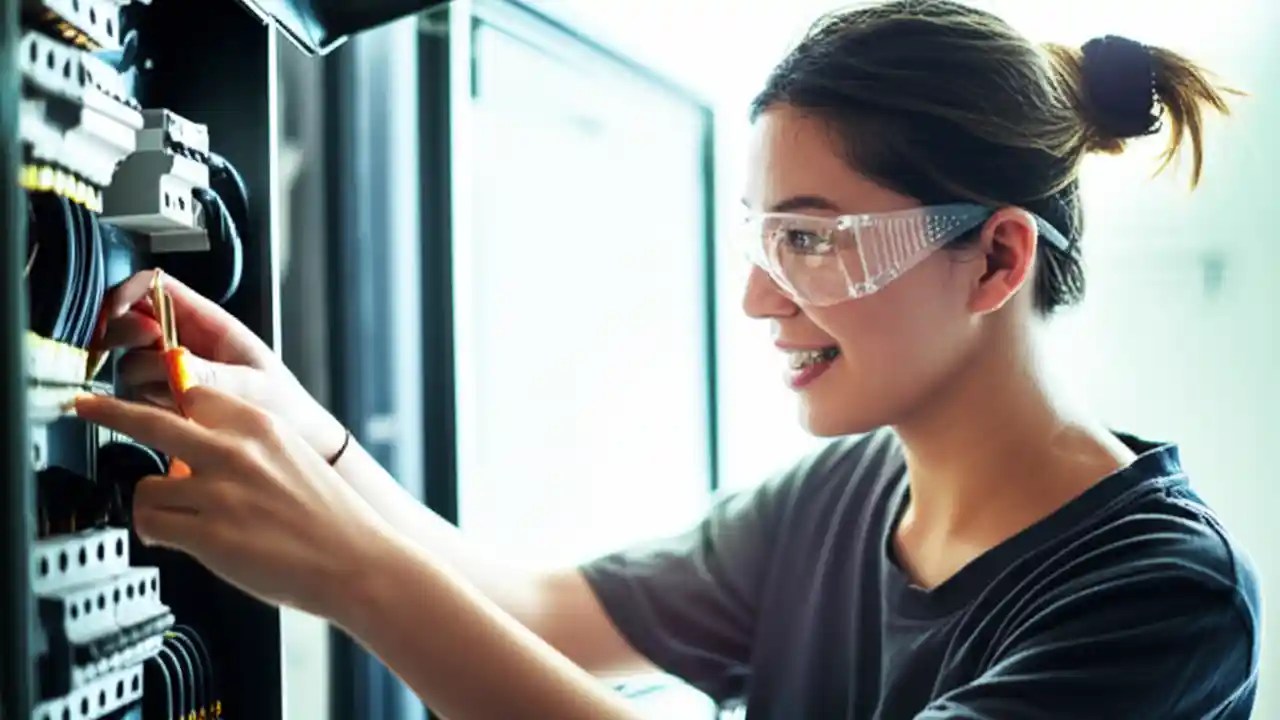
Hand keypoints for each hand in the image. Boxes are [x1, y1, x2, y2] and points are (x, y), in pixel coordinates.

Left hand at [74, 388, 387, 617]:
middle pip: (150, 419)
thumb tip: (200, 449)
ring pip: (144, 485)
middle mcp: (235, 450)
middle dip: (109, 412)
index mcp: (260, 425)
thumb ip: (246, 444)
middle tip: (86, 406)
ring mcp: (218, 492)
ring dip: (150, 502)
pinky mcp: (208, 534)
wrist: (356, 561)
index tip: (145, 395)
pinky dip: (155, 532)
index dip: (165, 398)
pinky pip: (151, 525)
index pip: (192, 392)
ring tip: (173, 516)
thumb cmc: (331, 517)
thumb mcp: (292, 456)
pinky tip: (174, 538)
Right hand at [95, 270, 345, 458]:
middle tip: (149, 349)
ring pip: (128, 359)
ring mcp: (173, 371)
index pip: (155, 286)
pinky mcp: (167, 399)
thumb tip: (170, 361)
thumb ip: (210, 373)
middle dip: (124, 332)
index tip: (114, 312)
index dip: (127, 291)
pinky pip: (136, 393)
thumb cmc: (283, 407)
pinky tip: (171, 412)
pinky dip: (142, 401)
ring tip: (175, 395)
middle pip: (129, 319)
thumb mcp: (251, 385)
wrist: (293, 444)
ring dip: (140, 374)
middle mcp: (185, 342)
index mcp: (209, 323)